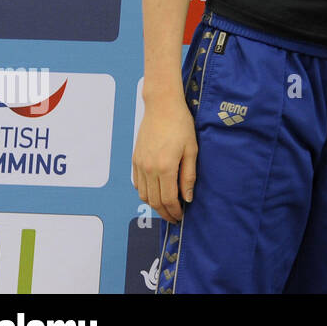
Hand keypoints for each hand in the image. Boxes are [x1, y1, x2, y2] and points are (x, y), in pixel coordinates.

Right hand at [132, 94, 198, 223]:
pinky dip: (145, 193)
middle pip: (154, 201)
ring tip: (166, 207)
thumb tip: (188, 198)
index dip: (175, 211)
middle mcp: (149, 169)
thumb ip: (188, 176)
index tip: (181, 217)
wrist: (162, 107)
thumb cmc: (181, 125)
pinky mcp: (135, 160)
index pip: (168, 199)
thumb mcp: (191, 150)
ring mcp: (139, 165)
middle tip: (174, 218)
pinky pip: (137, 184)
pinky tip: (155, 193)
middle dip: (165, 213)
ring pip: (143, 195)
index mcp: (165, 167)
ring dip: (154, 205)